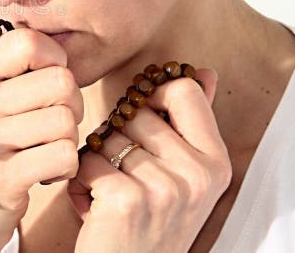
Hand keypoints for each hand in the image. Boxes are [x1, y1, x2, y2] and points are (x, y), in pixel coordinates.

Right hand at [0, 27, 83, 252]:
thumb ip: (13, 67)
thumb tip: (58, 42)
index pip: (27, 43)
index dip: (54, 60)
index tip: (47, 80)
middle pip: (59, 81)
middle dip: (70, 103)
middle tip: (54, 121)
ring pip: (65, 119)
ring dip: (68, 137)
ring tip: (47, 147)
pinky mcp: (2, 178)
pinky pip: (63, 155)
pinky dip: (67, 166)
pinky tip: (48, 171)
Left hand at [66, 68, 232, 252]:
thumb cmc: (148, 222)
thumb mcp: (182, 176)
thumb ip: (190, 125)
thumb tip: (206, 73)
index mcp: (215, 162)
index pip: (183, 91)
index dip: (151, 96)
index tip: (140, 117)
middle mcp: (197, 174)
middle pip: (134, 113)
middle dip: (114, 138)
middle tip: (121, 175)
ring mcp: (164, 188)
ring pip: (104, 137)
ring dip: (94, 163)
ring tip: (108, 195)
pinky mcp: (127, 199)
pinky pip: (84, 162)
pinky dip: (78, 183)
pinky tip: (92, 208)